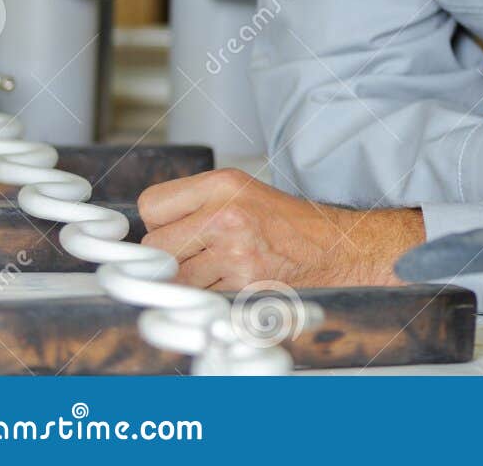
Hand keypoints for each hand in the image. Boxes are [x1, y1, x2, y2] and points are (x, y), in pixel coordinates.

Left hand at [136, 168, 424, 289]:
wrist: (337, 248)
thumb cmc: (288, 223)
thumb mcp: (243, 192)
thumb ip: (195, 205)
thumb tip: (145, 238)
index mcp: (223, 183)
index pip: (151, 205)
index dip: (160, 222)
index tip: (176, 231)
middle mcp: (225, 213)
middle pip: (154, 246)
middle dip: (170, 257)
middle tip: (198, 257)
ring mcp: (234, 252)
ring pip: (174, 279)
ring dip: (189, 283)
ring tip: (220, 272)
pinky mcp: (242, 285)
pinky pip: (200, 298)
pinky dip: (210, 299)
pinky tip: (234, 286)